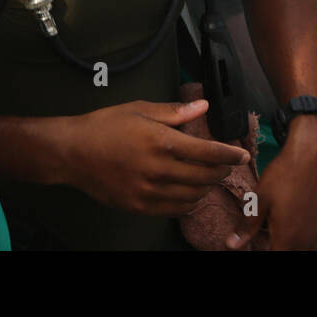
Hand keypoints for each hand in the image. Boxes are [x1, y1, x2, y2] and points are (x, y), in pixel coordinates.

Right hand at [64, 100, 250, 215]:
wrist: (72, 153)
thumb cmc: (105, 125)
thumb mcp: (139, 109)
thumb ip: (175, 112)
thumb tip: (203, 107)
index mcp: (161, 141)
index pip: (207, 152)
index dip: (230, 155)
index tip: (243, 155)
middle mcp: (158, 169)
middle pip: (204, 177)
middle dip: (221, 171)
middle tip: (227, 165)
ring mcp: (149, 192)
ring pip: (192, 196)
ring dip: (206, 188)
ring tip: (208, 178)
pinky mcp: (139, 206)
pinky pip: (174, 209)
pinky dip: (188, 202)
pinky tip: (189, 193)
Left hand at [230, 116, 316, 249]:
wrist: (310, 156)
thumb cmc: (283, 176)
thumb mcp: (260, 200)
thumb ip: (248, 227)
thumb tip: (231, 245)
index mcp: (287, 239)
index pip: (275, 257)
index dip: (263, 252)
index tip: (259, 245)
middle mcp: (306, 242)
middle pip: (291, 256)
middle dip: (278, 249)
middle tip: (269, 239)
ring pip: (308, 254)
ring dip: (294, 249)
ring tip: (284, 240)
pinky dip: (314, 250)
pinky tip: (304, 244)